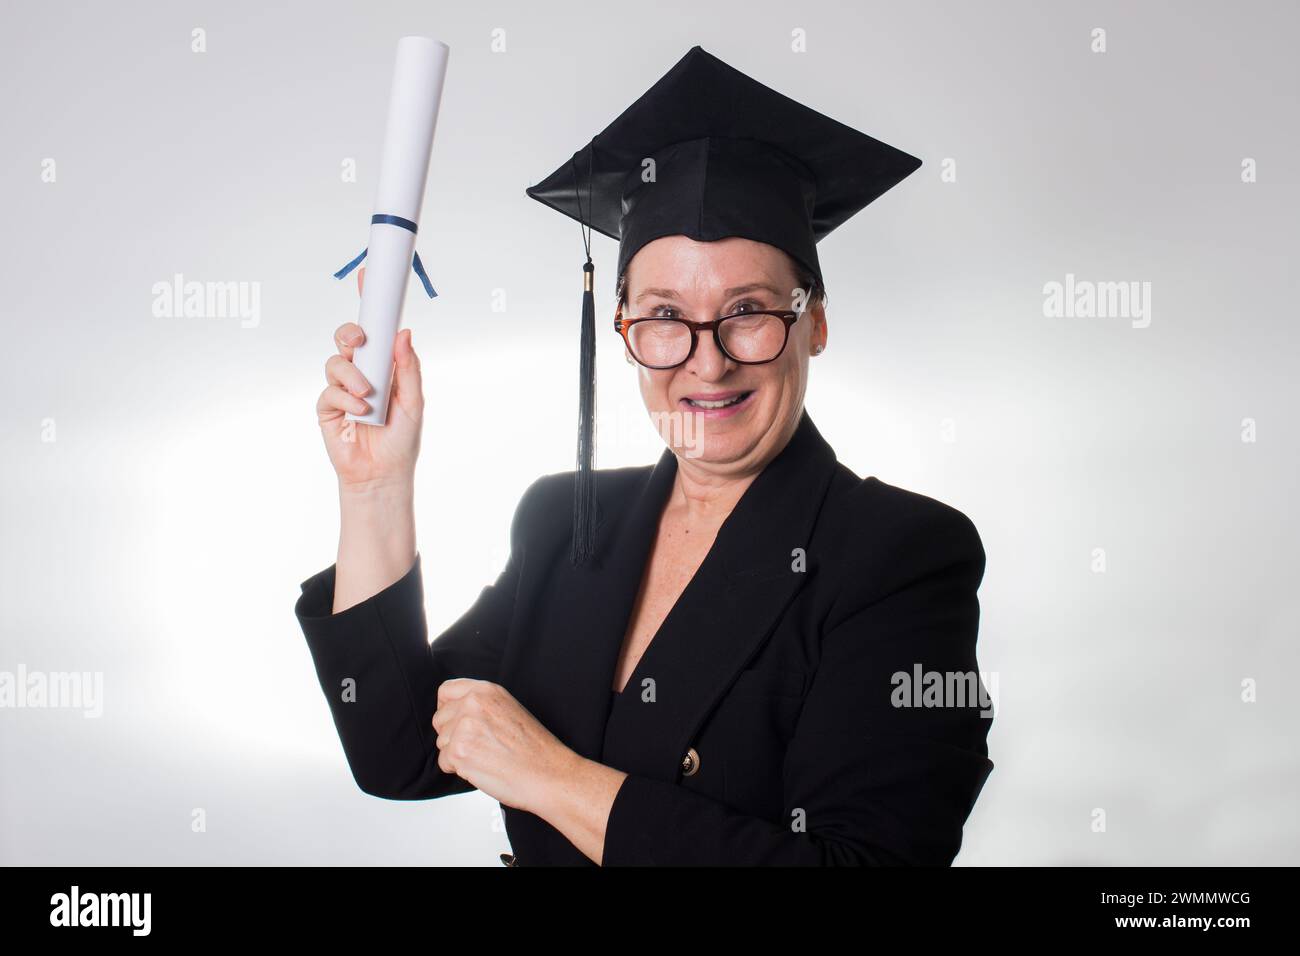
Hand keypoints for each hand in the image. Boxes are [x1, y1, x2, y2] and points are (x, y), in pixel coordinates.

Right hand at [316, 267, 423, 490]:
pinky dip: (345, 398)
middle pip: (347, 338)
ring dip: (352, 375)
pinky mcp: (327, 408)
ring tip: (367, 396)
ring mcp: (342, 389)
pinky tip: (358, 412)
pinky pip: (329, 391)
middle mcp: (361, 373)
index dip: (370, 304)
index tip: (368, 277)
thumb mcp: (414, 401)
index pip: (375, 330)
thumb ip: (409, 368)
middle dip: (351, 332)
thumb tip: (404, 332)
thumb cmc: (402, 439)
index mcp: (384, 366)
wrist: (384, 474)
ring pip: (335, 361)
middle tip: (361, 340)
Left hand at [432, 679, 577, 813]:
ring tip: (485, 757)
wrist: (548, 773)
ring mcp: (464, 726)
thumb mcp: (509, 709)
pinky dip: (458, 770)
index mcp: (486, 690)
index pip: (446, 690)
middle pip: (440, 719)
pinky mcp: (459, 751)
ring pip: (442, 742)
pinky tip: (482, 768)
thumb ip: (481, 704)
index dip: (447, 708)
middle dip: (452, 735)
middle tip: (479, 746)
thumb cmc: (534, 748)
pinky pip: (444, 762)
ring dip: (457, 754)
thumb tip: (455, 711)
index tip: (455, 720)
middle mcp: (473, 703)